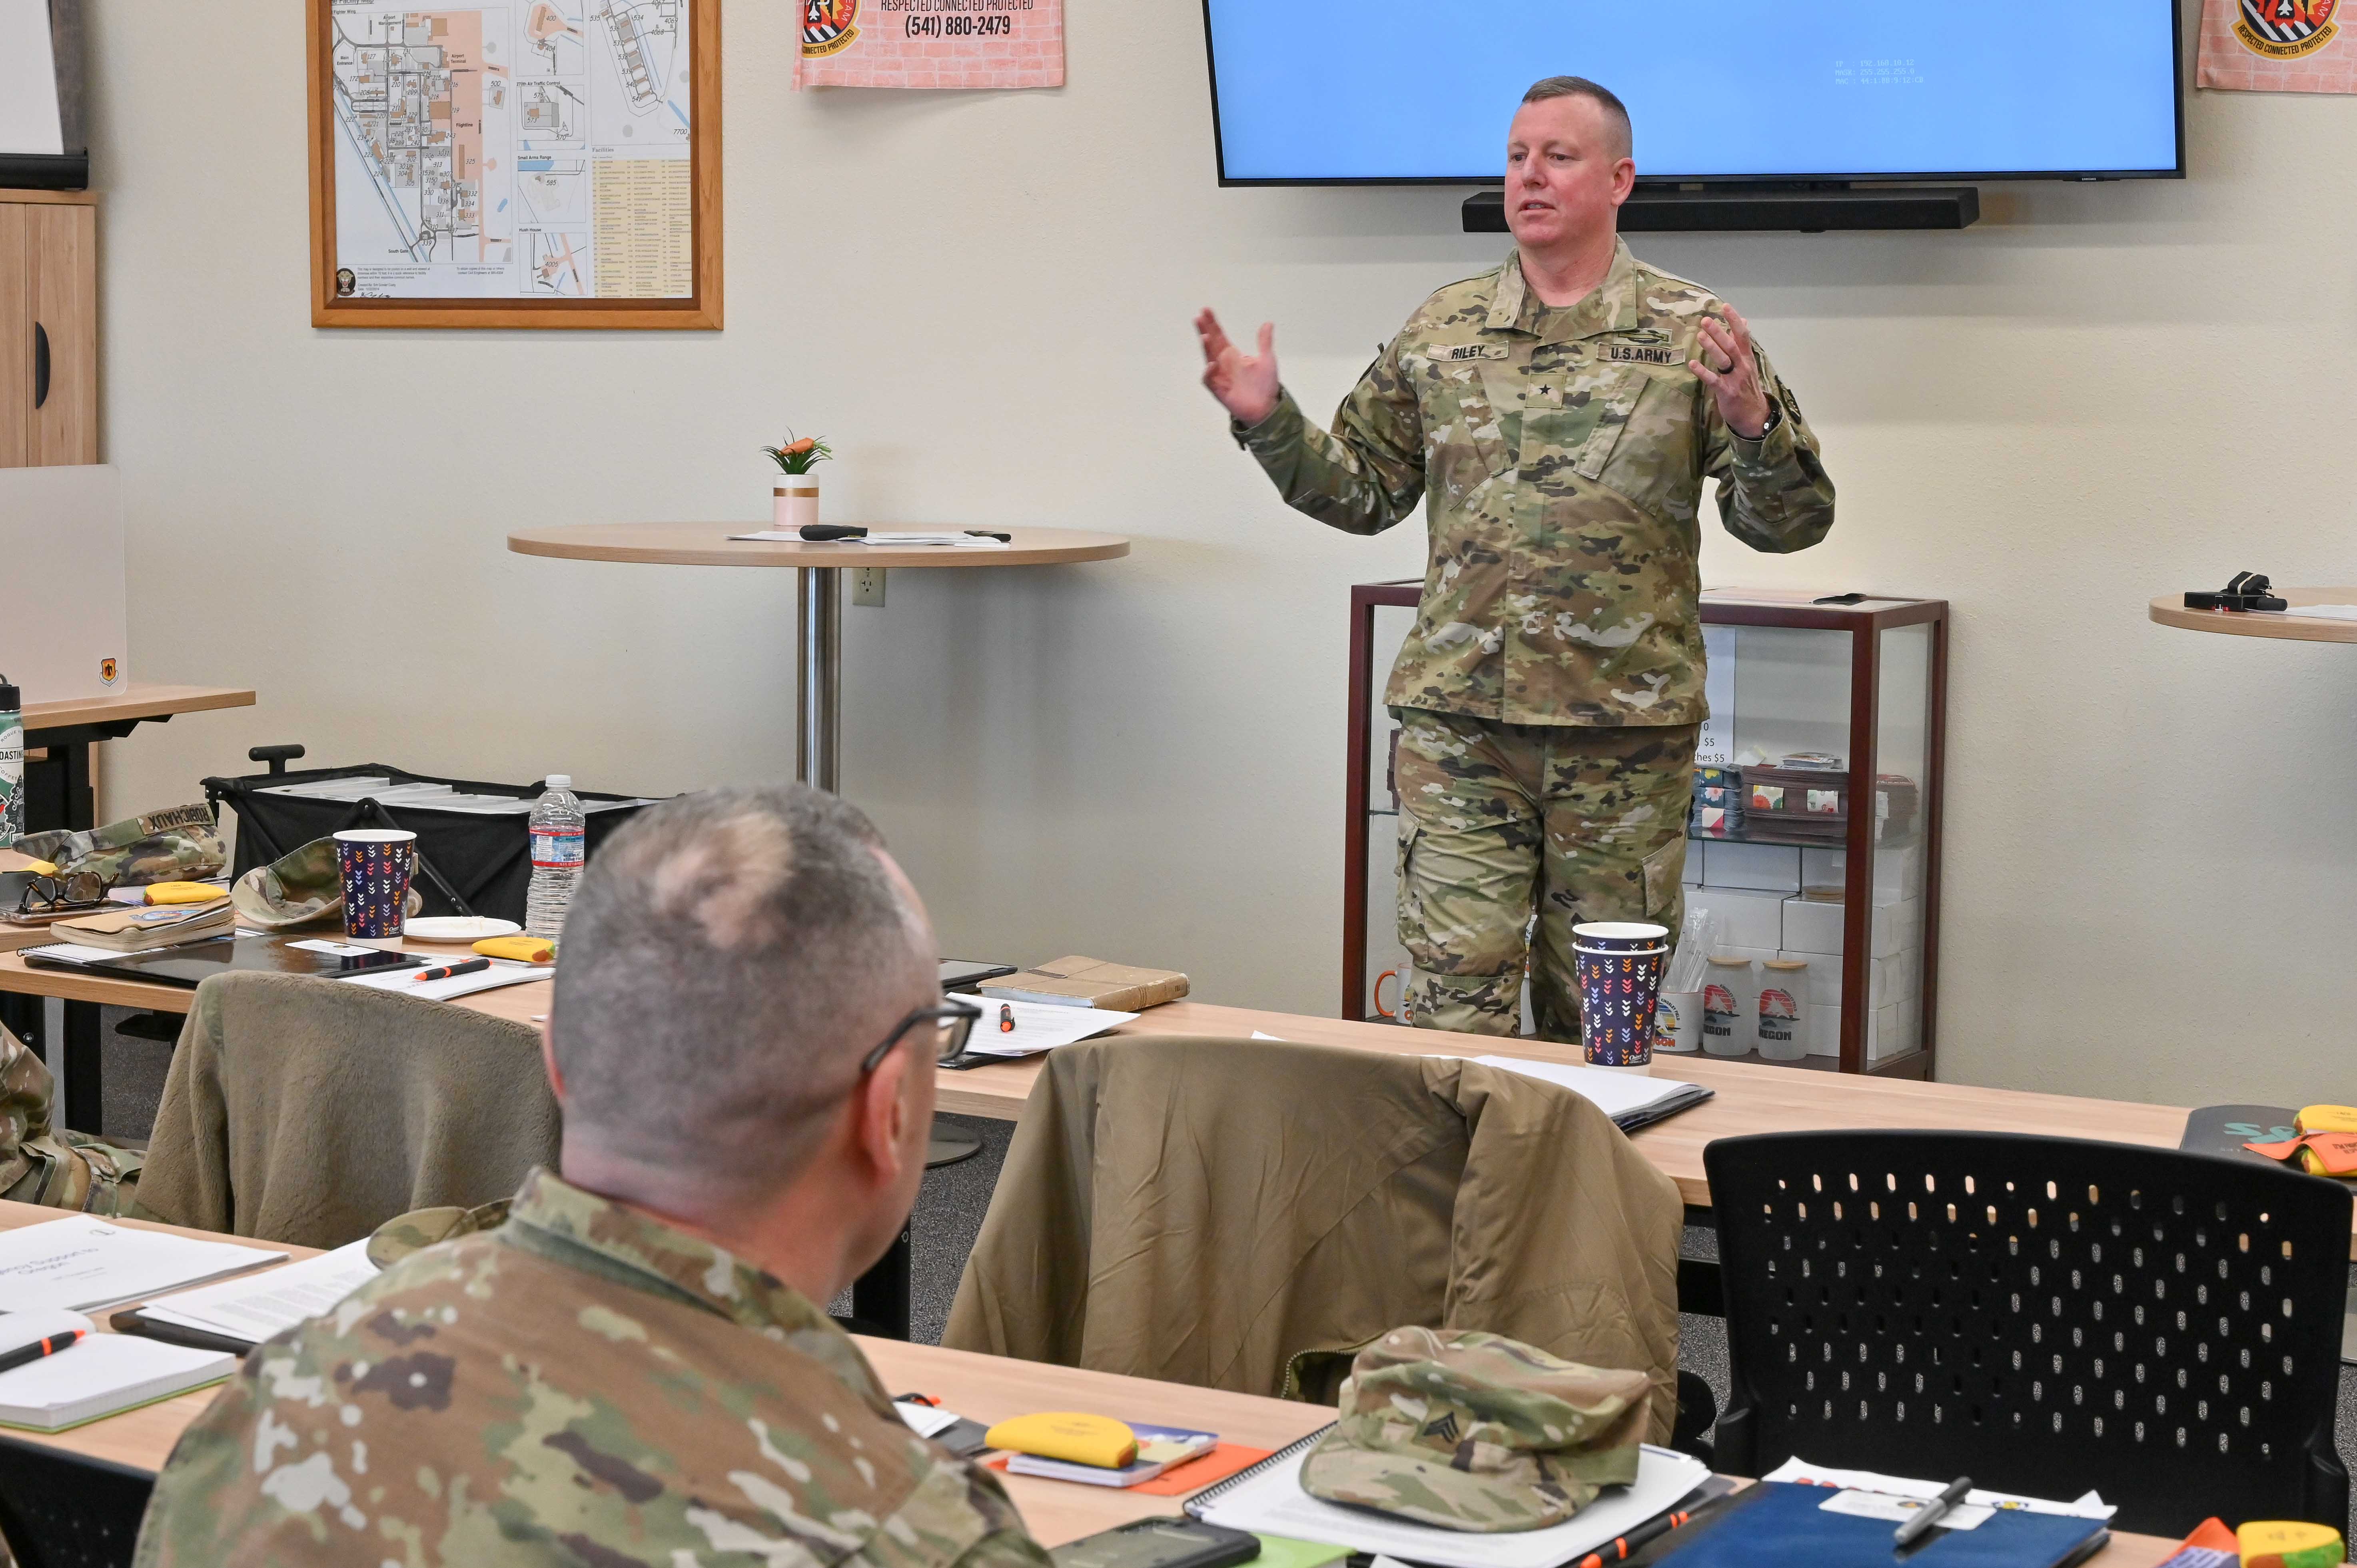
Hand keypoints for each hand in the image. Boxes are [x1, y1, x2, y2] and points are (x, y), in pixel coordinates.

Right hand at [1196, 308, 1279, 426]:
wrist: (1266, 407)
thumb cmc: (1265, 384)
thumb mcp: (1267, 359)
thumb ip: (1264, 342)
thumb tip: (1268, 323)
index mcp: (1232, 354)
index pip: (1219, 335)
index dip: (1213, 323)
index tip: (1206, 310)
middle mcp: (1223, 363)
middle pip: (1210, 343)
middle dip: (1205, 330)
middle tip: (1199, 317)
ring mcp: (1219, 376)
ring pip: (1208, 358)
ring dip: (1206, 348)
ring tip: (1205, 335)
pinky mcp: (1219, 390)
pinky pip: (1209, 380)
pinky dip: (1209, 372)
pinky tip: (1213, 364)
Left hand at [1690, 307, 1773, 439]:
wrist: (1754, 415)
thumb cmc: (1747, 386)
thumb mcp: (1748, 363)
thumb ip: (1742, 343)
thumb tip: (1743, 322)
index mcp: (1747, 357)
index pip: (1743, 335)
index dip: (1734, 320)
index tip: (1725, 306)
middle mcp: (1742, 365)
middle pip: (1731, 345)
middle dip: (1719, 332)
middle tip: (1706, 320)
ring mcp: (1735, 379)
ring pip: (1724, 360)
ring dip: (1712, 347)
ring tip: (1700, 335)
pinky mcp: (1726, 392)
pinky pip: (1713, 380)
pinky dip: (1703, 372)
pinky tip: (1692, 364)